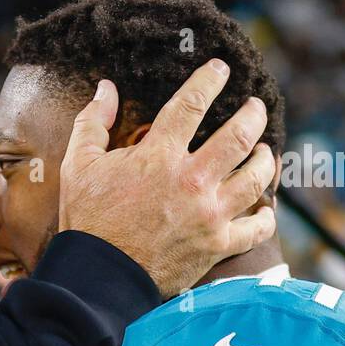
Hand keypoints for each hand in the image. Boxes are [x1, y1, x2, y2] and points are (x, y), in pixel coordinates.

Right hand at [58, 59, 276, 296]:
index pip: (192, 103)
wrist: (99, 276)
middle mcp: (192, 180)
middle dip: (253, 115)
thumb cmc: (88, 220)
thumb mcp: (78, 166)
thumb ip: (92, 123)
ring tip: (265, 150)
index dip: (209, 80)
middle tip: (255, 107)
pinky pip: (255, 229)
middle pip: (239, 136)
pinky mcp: (216, 245)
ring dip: (266, 159)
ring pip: (256, 177)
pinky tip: (265, 207)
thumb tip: (106, 88)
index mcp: (159, 156)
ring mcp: (209, 214)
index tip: (221, 69)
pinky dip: (265, 217)